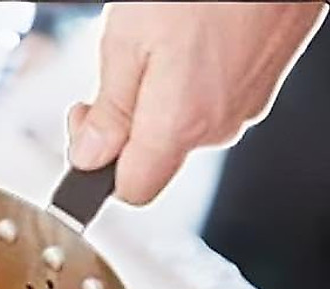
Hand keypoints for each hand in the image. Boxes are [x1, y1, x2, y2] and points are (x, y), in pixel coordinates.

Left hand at [68, 2, 325, 204]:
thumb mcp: (129, 40)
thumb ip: (108, 110)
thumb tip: (89, 156)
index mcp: (181, 124)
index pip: (133, 190)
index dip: (101, 170)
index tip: (88, 134)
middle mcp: (219, 123)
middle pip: (158, 155)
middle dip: (128, 125)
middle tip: (116, 76)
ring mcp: (247, 101)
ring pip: (186, 124)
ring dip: (161, 96)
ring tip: (160, 41)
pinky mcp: (263, 78)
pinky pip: (214, 96)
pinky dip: (194, 77)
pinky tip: (191, 35)